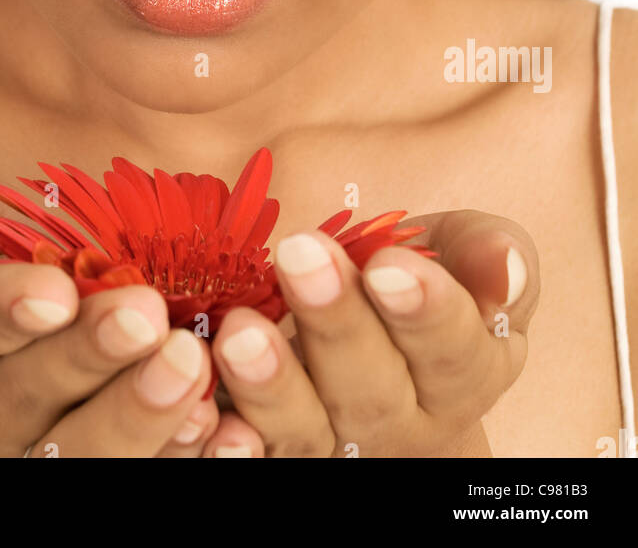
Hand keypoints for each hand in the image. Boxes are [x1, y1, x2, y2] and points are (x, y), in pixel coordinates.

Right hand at [0, 170, 220, 457]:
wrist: (58, 295)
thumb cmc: (5, 248)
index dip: (0, 311)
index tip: (58, 290)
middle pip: (16, 399)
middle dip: (83, 356)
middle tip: (144, 313)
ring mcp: (30, 457)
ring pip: (72, 456)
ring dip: (133, 414)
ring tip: (189, 362)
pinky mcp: (95, 471)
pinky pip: (135, 476)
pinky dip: (175, 454)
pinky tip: (212, 421)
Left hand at [201, 210, 538, 456]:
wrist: (381, 339)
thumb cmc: (420, 280)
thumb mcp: (466, 255)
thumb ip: (488, 253)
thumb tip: (501, 263)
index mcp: (466, 375)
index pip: (453, 352)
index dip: (425, 311)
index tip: (390, 264)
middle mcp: (404, 427)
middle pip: (373, 392)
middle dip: (337, 323)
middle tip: (302, 255)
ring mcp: (336, 451)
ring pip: (306, 434)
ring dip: (271, 385)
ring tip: (241, 331)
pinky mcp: (279, 452)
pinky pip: (256, 457)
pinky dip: (229, 443)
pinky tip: (208, 414)